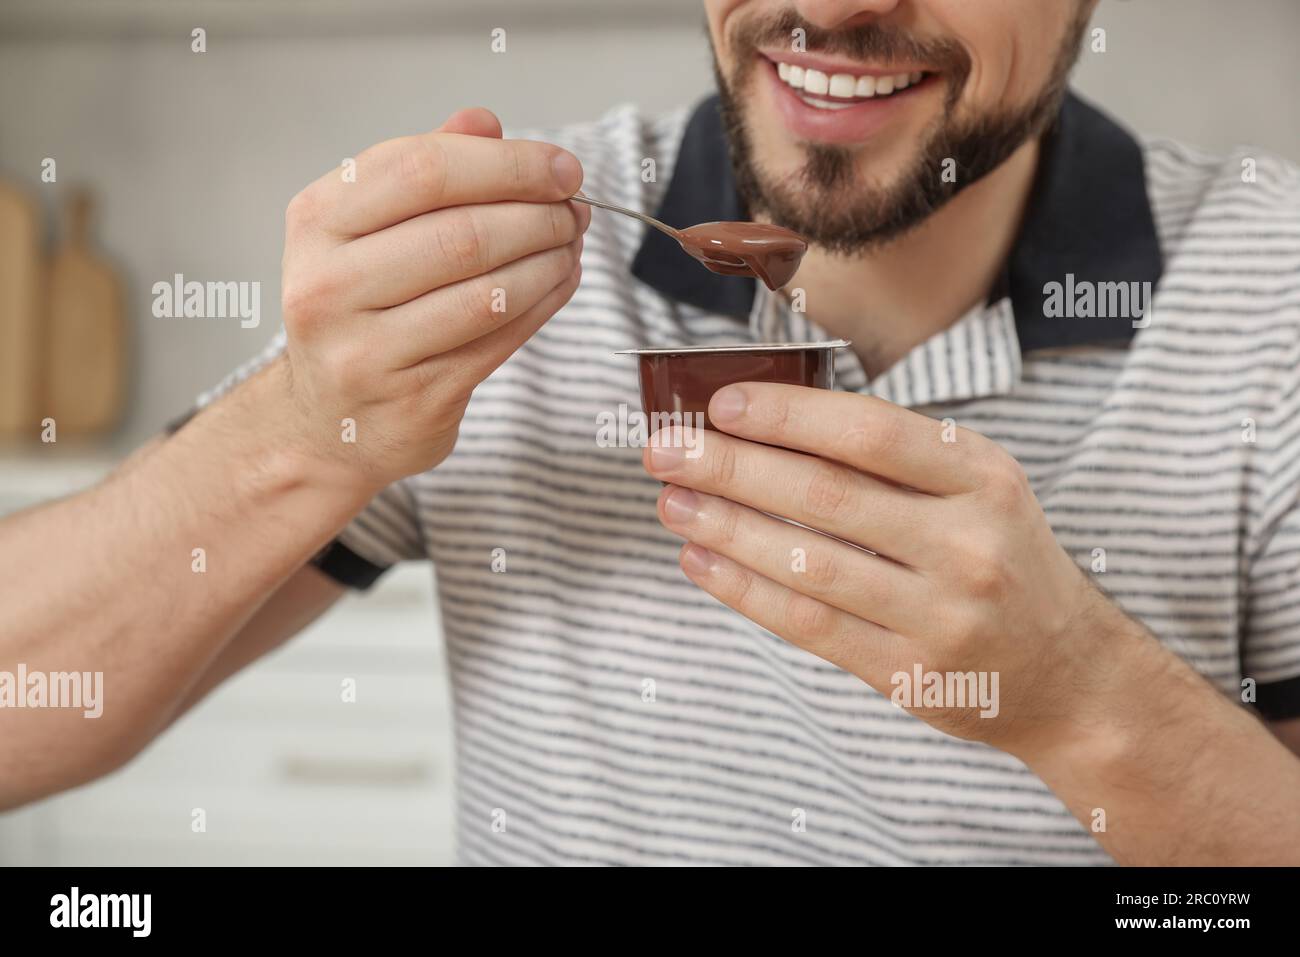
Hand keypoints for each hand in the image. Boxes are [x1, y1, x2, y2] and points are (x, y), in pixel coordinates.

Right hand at [276, 107, 587, 489]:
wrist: (327, 419)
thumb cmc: (357, 308)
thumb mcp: (364, 229)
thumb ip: (421, 171)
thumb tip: (486, 123)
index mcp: (316, 222)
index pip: (422, 170)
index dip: (507, 163)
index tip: (561, 167)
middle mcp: (329, 287)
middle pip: (462, 232)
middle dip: (539, 215)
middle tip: (575, 210)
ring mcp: (368, 351)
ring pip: (488, 292)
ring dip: (549, 260)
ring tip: (571, 243)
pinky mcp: (415, 399)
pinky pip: (500, 340)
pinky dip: (544, 304)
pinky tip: (561, 280)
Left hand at [644, 382, 1143, 757]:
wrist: (1071, 674)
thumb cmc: (1002, 557)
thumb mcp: (978, 488)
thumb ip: (894, 457)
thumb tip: (767, 423)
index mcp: (983, 477)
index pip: (870, 433)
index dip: (787, 415)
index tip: (720, 404)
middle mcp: (967, 543)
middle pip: (826, 496)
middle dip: (730, 467)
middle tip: (663, 449)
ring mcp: (940, 615)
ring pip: (808, 563)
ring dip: (724, 528)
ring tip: (669, 501)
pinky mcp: (909, 674)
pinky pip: (809, 625)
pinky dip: (743, 590)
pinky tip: (700, 560)